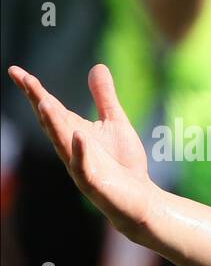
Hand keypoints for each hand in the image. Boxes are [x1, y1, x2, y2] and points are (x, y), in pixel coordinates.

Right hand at [8, 64, 159, 243]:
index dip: (33, 90)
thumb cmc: (125, 163)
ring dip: (53, 123)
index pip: (50, 108)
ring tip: (44, 101)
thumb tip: (97, 67)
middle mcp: (70, 147)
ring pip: (62, 142)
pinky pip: (83, 166)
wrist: (140, 199)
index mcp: (73, 132)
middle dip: (38, 102)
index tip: (16, 71)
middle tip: (25, 81)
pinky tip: (80, 135)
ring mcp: (79, 165)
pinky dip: (80, 151)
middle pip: (50, 122)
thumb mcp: (115, 123)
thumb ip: (104, 97)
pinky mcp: (94, 182)